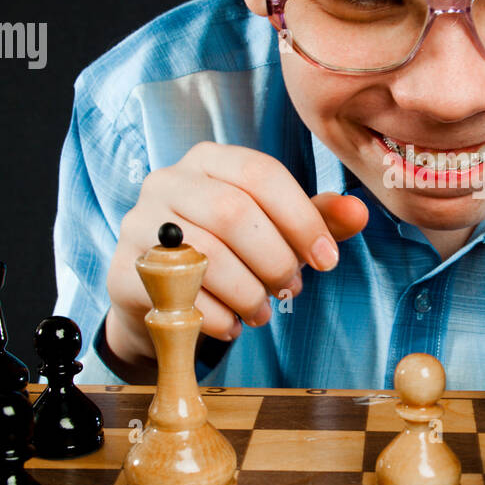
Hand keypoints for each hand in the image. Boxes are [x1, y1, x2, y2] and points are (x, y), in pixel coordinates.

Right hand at [106, 142, 368, 364]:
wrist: (156, 295)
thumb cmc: (226, 251)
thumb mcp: (273, 229)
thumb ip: (315, 219)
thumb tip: (360, 212)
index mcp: (209, 159)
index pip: (262, 173)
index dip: (303, 219)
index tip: (328, 260)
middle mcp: (168, 180)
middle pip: (233, 213)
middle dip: (275, 259)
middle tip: (291, 289)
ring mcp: (138, 223)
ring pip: (206, 255)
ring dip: (249, 293)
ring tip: (263, 311)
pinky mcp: (123, 270)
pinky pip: (179, 295)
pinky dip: (218, 316)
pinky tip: (233, 324)